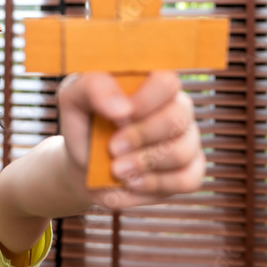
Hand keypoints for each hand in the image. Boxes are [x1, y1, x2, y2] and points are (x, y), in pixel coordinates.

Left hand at [56, 71, 205, 209]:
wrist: (87, 165)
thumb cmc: (86, 124)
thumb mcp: (75, 99)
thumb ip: (93, 89)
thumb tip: (122, 109)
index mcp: (153, 83)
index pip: (166, 82)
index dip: (145, 101)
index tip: (118, 118)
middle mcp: (177, 109)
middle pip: (177, 119)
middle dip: (141, 137)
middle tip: (112, 149)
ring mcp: (188, 140)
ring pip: (182, 151)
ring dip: (144, 164)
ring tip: (116, 170)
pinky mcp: (190, 171)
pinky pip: (188, 179)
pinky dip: (155, 185)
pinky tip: (132, 183)